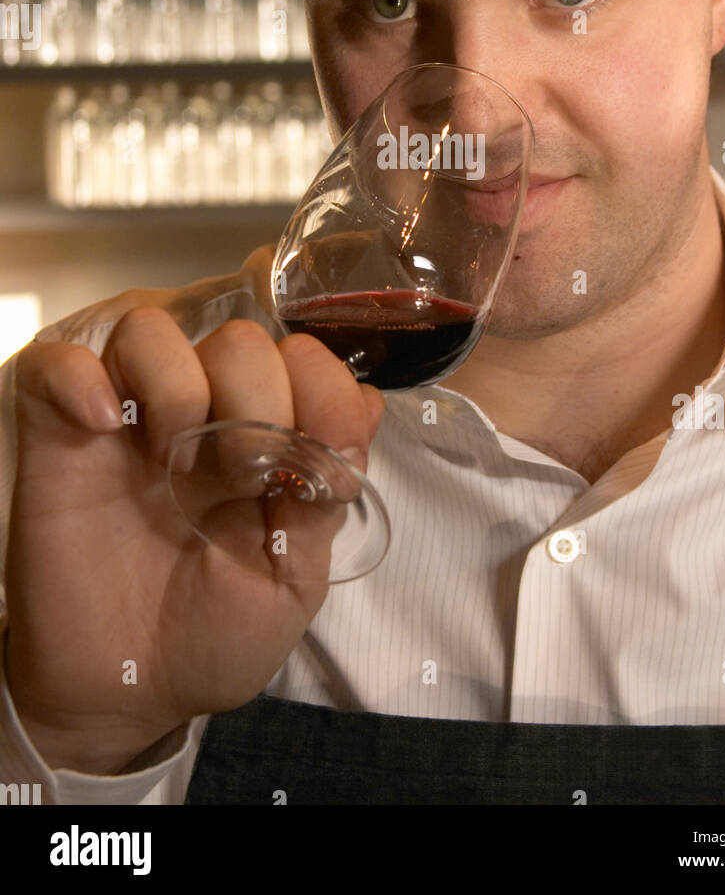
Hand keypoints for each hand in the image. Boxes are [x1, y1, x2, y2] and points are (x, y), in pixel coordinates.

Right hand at [4, 310, 384, 773]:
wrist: (126, 697)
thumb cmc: (214, 637)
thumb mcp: (293, 578)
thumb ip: (326, 494)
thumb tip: (366, 405)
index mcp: (265, 438)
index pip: (303, 358)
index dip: (322, 391)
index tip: (318, 459)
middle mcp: (201, 413)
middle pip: (238, 340)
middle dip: (258, 400)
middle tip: (241, 479)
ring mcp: (127, 418)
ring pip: (151, 328)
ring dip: (179, 385)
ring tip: (174, 460)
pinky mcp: (57, 434)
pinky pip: (57, 365)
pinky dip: (81, 379)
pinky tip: (104, 427)